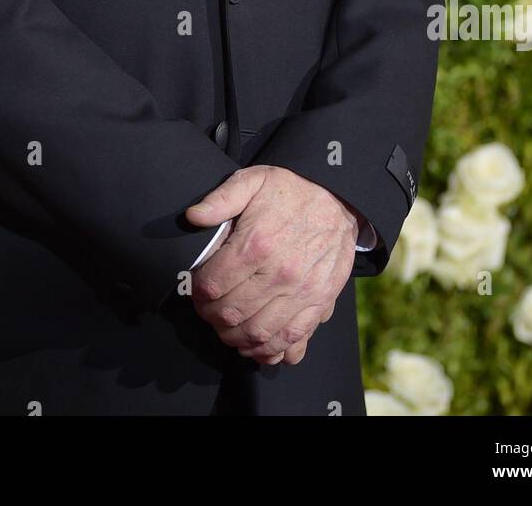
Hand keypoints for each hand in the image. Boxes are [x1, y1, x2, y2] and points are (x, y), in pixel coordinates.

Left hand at [184, 165, 357, 365]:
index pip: (213, 287)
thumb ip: (221, 199)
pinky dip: (270, 352)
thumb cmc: (291, 191)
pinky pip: (291, 341)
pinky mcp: (319, 304)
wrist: (338, 199)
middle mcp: (279, 274)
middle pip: (231, 315)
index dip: (197, 294)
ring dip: (235, 339)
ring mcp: (302, 293)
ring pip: (257, 335)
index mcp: (257, 244)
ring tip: (228, 327)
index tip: (197, 290)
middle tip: (209, 310)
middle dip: (211, 318)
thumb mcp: (253, 180)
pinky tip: (257, 344)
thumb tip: (193, 217)